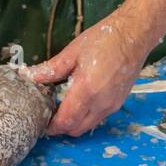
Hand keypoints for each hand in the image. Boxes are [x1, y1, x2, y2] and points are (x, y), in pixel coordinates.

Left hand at [30, 0, 165, 136]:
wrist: (135, 35)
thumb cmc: (104, 40)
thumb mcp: (73, 52)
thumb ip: (51, 69)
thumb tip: (30, 77)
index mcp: (86, 91)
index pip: (65, 121)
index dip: (52, 127)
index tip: (42, 123)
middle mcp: (100, 103)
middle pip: (76, 130)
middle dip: (61, 127)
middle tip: (50, 116)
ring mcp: (111, 105)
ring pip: (88, 126)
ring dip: (74, 123)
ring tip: (64, 109)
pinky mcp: (118, 103)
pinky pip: (98, 118)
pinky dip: (86, 117)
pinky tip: (80, 102)